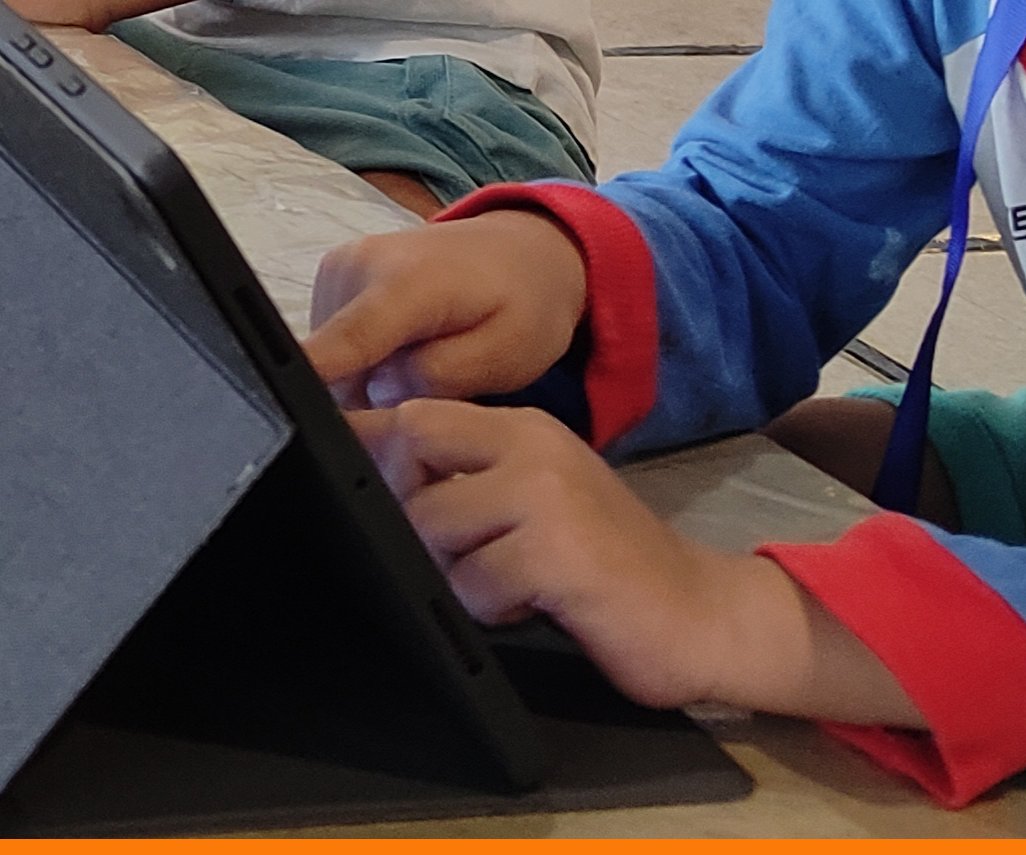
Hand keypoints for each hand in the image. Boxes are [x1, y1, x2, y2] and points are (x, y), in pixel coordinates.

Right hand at [305, 209, 590, 408]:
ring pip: (331, 361)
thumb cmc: (523, 303)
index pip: (343, 343)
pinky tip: (401, 356)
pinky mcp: (331, 277)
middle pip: (334, 366)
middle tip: (423, 402)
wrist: (521, 248)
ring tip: (418, 370)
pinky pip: (333, 344)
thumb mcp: (505, 354)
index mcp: (406, 283)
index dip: (311, 383)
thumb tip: (376, 393)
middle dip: (367, 399)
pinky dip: (361, 362)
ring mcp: (338, 268)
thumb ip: (440, 379)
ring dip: (365, 380)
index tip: (281, 420)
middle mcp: (357, 266)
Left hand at [351, 401, 750, 709]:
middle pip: (408, 447)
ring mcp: (546, 494)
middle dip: (410, 509)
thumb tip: (376, 471)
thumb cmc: (607, 565)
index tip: (323, 459)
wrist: (702, 613)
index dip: (363, 438)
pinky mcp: (556, 551)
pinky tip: (539, 604)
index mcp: (523, 429)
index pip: (417, 412)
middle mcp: (532, 446)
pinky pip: (472, 582)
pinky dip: (494, 607)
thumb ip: (471, 480)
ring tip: (512, 582)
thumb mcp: (538, 502)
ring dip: (457, 572)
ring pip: (431, 524)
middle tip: (460, 550)